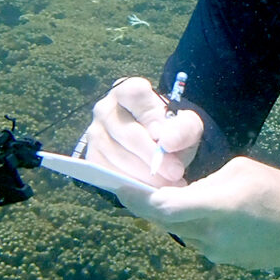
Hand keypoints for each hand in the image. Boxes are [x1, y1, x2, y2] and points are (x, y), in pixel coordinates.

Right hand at [79, 77, 203, 187]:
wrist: (158, 149)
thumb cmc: (171, 132)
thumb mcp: (187, 126)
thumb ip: (183, 128)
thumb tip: (166, 141)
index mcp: (129, 91)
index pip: (134, 93)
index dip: (150, 116)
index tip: (166, 139)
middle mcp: (106, 108)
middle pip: (127, 133)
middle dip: (153, 157)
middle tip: (176, 172)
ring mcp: (95, 133)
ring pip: (118, 156)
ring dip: (144, 174)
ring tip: (167, 183)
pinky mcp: (92, 156)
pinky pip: (109, 172)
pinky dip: (130, 183)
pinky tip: (150, 188)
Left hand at [116, 156, 279, 274]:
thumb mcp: (241, 169)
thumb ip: (206, 180)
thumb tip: (185, 189)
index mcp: (215, 206)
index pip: (160, 207)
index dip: (134, 196)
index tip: (116, 183)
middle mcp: (209, 234)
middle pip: (163, 220)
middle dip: (146, 202)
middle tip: (132, 184)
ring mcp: (215, 252)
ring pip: (179, 230)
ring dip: (174, 214)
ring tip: (178, 193)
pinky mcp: (224, 260)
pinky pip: (198, 239)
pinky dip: (195, 224)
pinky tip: (211, 212)